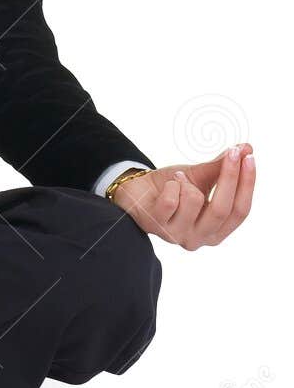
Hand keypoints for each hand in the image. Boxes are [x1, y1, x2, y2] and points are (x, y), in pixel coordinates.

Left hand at [110, 143, 254, 248]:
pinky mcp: (156, 226)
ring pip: (194, 201)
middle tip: (230, 151)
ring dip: (187, 181)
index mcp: (216, 231)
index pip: (240, 211)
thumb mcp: (200, 177)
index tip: (249, 157)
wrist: (138, 192)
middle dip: (228, 177)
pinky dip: (171, 185)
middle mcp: (199, 239)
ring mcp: (176, 236)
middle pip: (222, 210)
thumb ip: (222, 167)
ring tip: (178, 178)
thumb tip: (247, 148)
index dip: (247, 184)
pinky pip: (170, 201)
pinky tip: (167, 185)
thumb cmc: (173, 188)